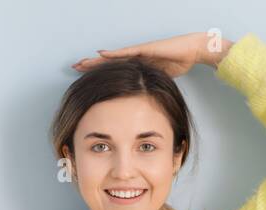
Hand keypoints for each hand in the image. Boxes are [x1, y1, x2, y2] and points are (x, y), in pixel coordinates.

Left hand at [72, 31, 222, 76]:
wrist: (191, 50)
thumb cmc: (176, 63)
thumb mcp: (157, 80)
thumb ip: (146, 88)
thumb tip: (139, 104)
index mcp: (134, 66)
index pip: (112, 70)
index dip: (97, 73)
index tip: (82, 78)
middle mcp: (133, 58)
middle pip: (107, 63)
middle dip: (91, 66)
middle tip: (74, 68)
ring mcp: (138, 52)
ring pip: (112, 57)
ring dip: (96, 60)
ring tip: (81, 63)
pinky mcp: (144, 49)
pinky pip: (126, 52)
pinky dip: (113, 54)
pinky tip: (100, 54)